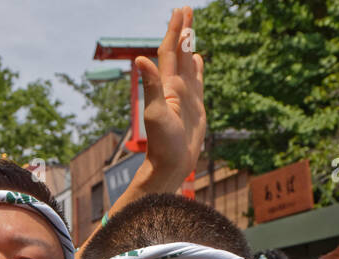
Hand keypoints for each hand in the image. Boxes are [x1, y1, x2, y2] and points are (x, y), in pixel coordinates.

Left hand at [137, 7, 205, 183]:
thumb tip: (140, 59)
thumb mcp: (156, 113)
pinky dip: (198, 67)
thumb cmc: (162, 143)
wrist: (171, 165)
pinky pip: (197, 81)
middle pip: (180, 52)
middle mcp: (175, 87)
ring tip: (191, 30)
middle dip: (183, 30)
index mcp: (167, 84)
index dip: (174, 30)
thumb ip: (151, 85)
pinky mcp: (195, 106)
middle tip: (187, 9)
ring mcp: (186, 96)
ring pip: (188, 63)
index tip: (180, 10)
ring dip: (190, 45)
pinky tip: (198, 59)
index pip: (170, 50)